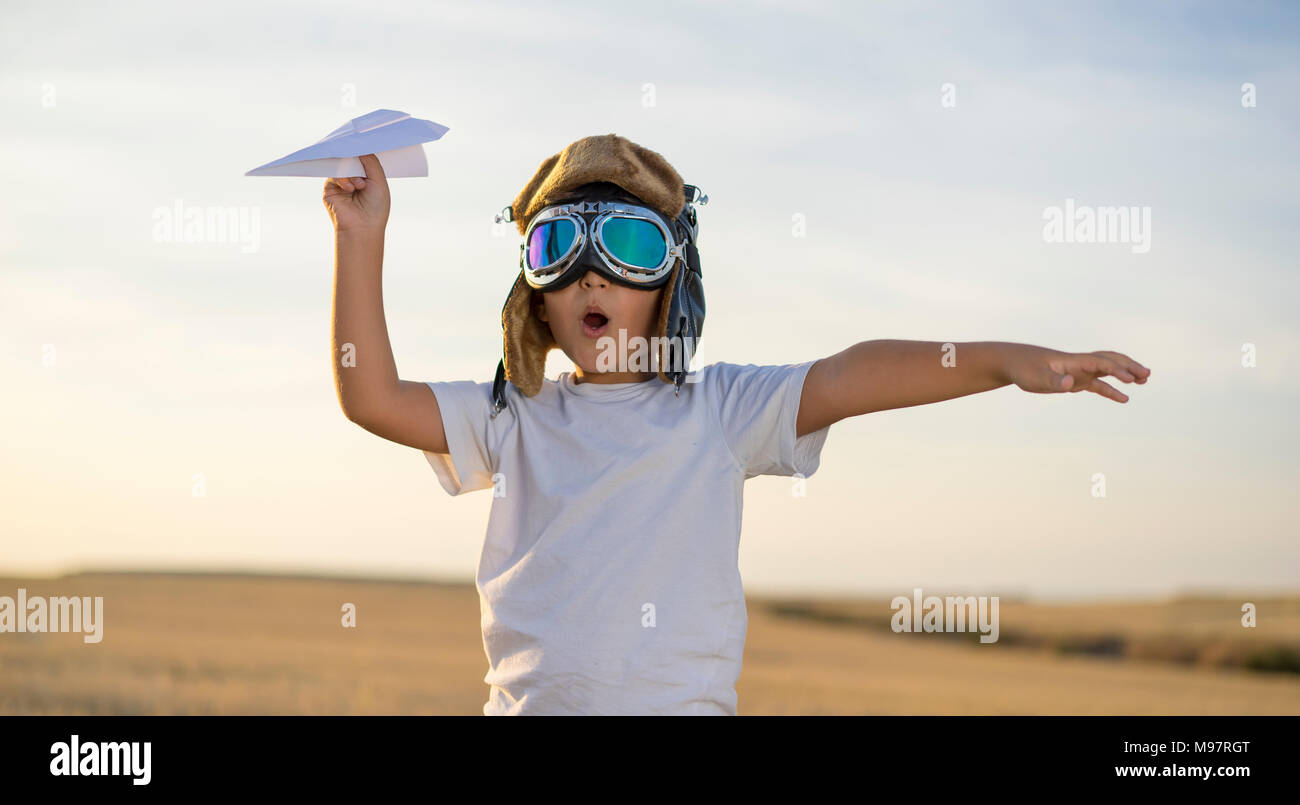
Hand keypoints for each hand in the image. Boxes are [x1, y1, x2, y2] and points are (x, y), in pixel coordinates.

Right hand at [323, 153, 389, 233]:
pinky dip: (343, 179)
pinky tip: (350, 189)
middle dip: (357, 158)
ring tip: (361, 186)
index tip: (366, 142)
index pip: (363, 157)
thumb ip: (371, 162)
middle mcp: (353, 177)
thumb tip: (361, 147)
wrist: (363, 227)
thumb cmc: (375, 208)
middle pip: (351, 158)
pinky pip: (334, 173)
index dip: (364, 151)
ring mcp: (341, 182)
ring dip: (353, 174)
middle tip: (362, 158)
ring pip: (343, 164)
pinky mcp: (330, 187)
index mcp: (367, 176)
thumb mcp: (379, 181)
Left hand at [1006, 347, 1149, 402]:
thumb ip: (1054, 381)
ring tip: (1144, 380)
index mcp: (1073, 361)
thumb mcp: (1036, 377)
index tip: (1131, 379)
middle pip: (1110, 361)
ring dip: (1125, 373)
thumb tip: (1070, 384)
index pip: (1100, 363)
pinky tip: (1123, 398)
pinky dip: (1111, 389)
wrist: (1014, 363)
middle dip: (1129, 366)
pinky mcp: (1075, 380)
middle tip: (1146, 374)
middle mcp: (1079, 364)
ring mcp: (1078, 372)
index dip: (1117, 370)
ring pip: (1108, 370)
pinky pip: (1098, 384)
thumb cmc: (1024, 369)